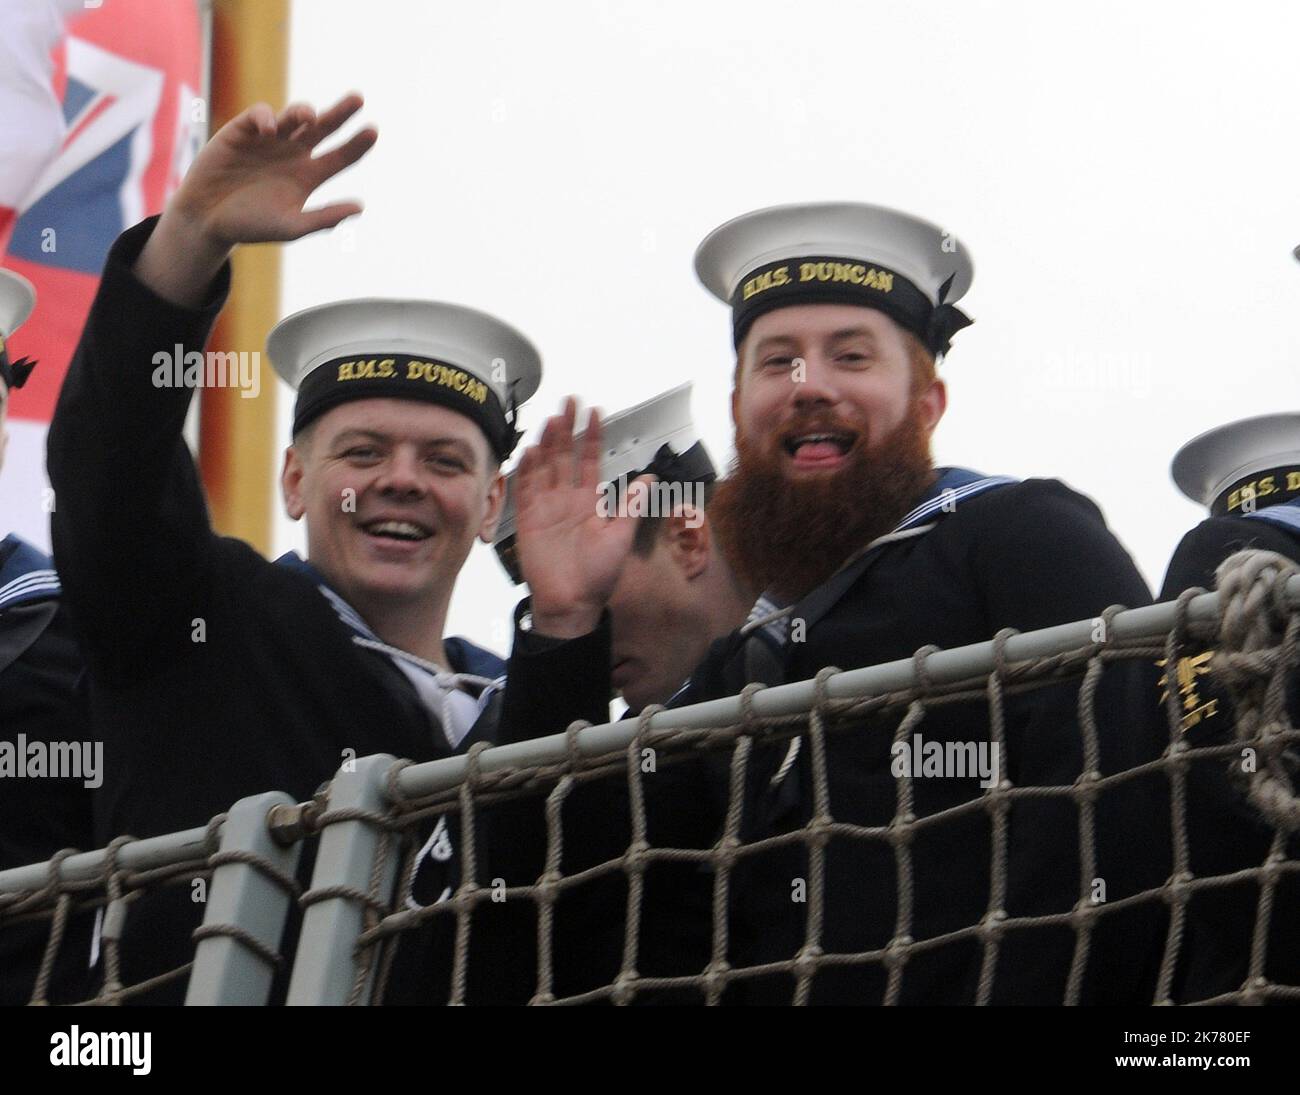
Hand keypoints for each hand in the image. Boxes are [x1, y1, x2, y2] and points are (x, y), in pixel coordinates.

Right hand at [135, 94, 376, 305]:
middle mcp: (293, 154)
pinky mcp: (243, 131)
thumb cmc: (251, 226)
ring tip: (309, 118)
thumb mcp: (292, 226)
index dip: (357, 144)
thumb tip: (361, 207)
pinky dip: (266, 118)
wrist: (208, 220)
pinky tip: (269, 131)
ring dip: (303, 113)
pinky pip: (260, 116)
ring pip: (294, 116)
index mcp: (309, 176)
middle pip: (324, 128)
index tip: (374, 131)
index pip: (341, 156)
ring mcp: (270, 141)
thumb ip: (325, 218)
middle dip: (341, 113)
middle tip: (359, 99)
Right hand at [515, 398, 651, 638]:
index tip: (594, 411)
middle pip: (566, 456)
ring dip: (548, 443)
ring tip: (552, 419)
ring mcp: (546, 507)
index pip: (591, 460)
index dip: (592, 436)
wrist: (572, 603)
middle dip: (567, 428)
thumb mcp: (621, 537)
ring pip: (545, 467)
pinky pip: (526, 490)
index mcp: (590, 502)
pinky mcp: (527, 520)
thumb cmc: (599, 575)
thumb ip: (631, 505)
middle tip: (569, 401)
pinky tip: (532, 451)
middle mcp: (567, 499)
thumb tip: (649, 477)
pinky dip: (528, 470)